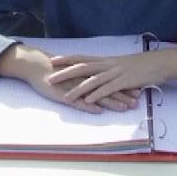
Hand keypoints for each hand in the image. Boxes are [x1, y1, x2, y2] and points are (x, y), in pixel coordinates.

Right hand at [0, 45, 139, 112]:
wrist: (37, 65)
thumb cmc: (56, 70)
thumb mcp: (75, 72)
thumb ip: (87, 78)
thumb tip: (101, 82)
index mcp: (88, 74)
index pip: (110, 80)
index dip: (124, 84)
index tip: (139, 89)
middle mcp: (85, 79)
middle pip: (107, 87)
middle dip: (123, 94)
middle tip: (138, 100)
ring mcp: (75, 87)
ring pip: (96, 95)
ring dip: (111, 102)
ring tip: (125, 108)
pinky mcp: (64, 94)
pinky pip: (78, 102)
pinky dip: (88, 106)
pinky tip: (98, 110)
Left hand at [46, 49, 176, 105]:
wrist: (161, 63)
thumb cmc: (143, 65)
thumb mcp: (123, 66)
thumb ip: (111, 72)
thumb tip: (101, 78)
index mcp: (107, 60)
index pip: (83, 57)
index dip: (68, 58)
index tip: (53, 60)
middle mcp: (109, 64)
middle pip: (83, 66)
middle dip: (66, 72)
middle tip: (50, 76)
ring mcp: (117, 72)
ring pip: (94, 79)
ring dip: (78, 89)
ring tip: (65, 97)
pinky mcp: (125, 82)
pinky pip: (108, 89)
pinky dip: (97, 95)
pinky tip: (88, 101)